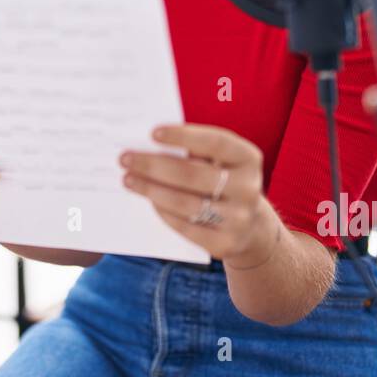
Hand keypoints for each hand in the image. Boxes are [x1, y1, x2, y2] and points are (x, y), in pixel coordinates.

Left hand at [119, 123, 280, 266]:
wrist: (250, 227)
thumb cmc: (223, 182)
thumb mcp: (221, 162)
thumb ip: (195, 152)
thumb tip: (149, 145)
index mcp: (248, 158)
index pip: (216, 142)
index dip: (184, 136)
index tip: (153, 132)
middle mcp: (248, 189)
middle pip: (193, 174)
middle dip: (154, 165)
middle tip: (126, 158)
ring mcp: (239, 219)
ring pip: (186, 203)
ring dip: (151, 190)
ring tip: (128, 179)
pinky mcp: (225, 244)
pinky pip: (186, 226)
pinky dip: (163, 212)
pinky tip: (149, 200)